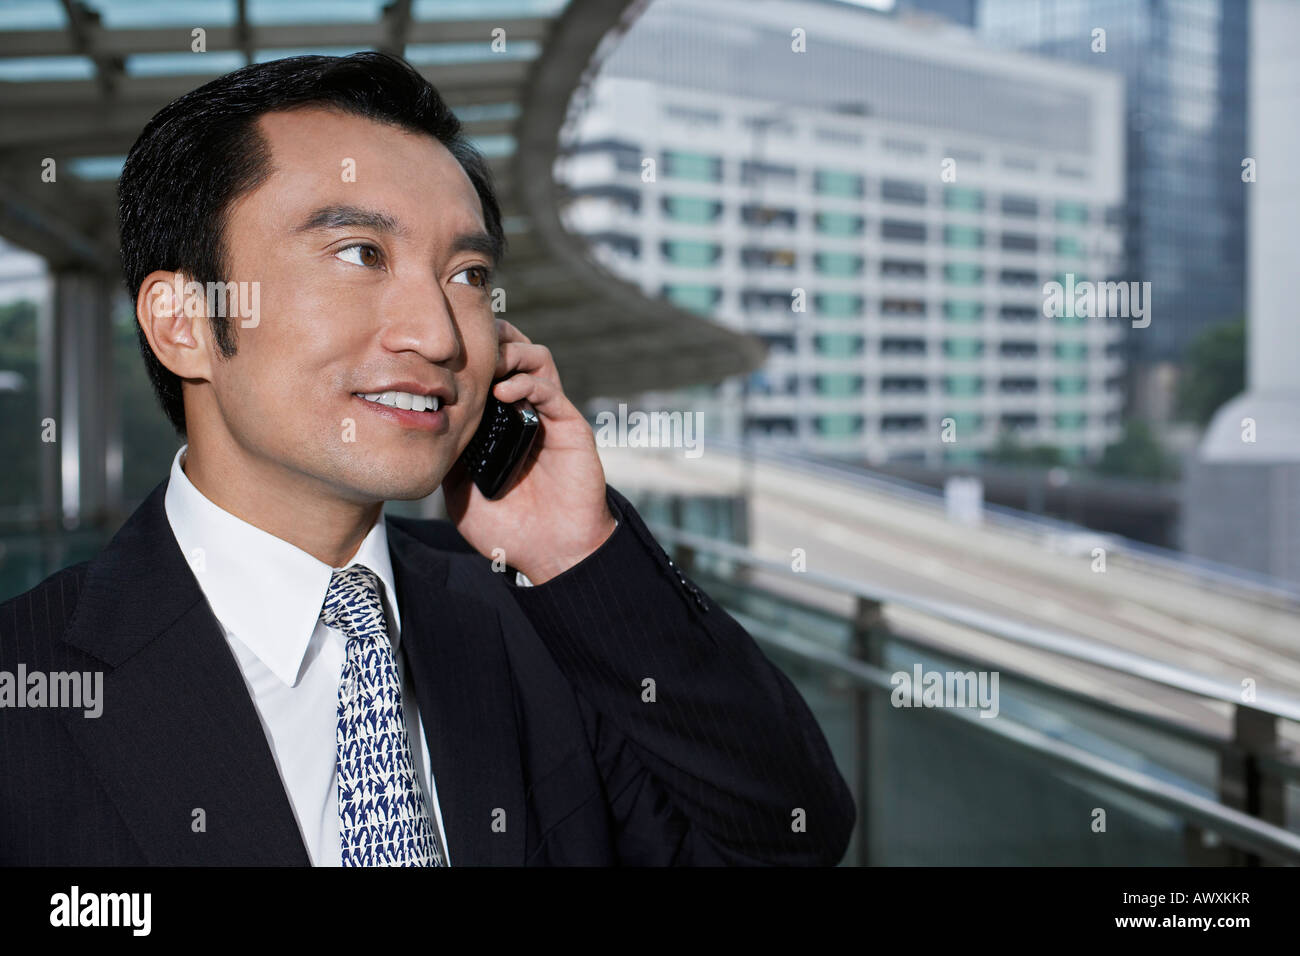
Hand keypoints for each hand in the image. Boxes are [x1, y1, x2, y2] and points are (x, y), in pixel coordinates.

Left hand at [442, 319, 616, 584]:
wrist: (548, 554)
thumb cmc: (506, 527)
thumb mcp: (459, 490)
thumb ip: (445, 455)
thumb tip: (417, 426)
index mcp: (496, 421)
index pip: (483, 370)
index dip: (464, 354)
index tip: (436, 353)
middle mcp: (523, 410)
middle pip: (511, 352)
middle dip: (490, 339)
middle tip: (463, 345)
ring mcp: (547, 415)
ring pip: (535, 358)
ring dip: (511, 351)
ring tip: (487, 363)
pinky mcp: (569, 426)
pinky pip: (550, 390)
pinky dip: (527, 382)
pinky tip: (504, 392)